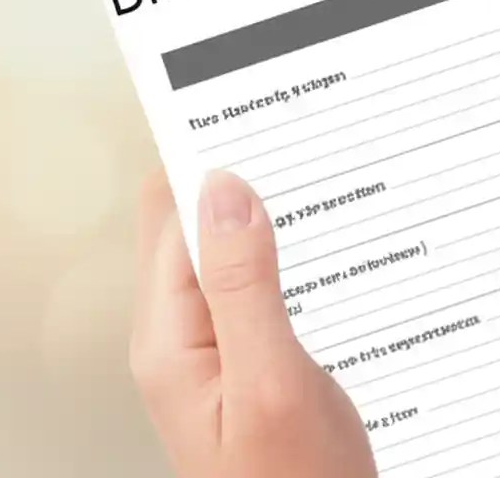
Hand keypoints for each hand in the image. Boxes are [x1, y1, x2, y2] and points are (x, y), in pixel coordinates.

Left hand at [131, 171, 375, 477]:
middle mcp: (184, 335)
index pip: (172, 214)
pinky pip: (259, 284)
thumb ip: (245, 285)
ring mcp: (218, 345)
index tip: (261, 117)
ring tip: (323, 181)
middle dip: (243, 179)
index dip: (211, 159)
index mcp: (171, 337)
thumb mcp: (273, 382)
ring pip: (232, 250)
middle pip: (195, 225)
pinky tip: (328, 246)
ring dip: (272, 216)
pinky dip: (290, 255)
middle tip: (306, 142)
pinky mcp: (253, 356)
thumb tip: (226, 188)